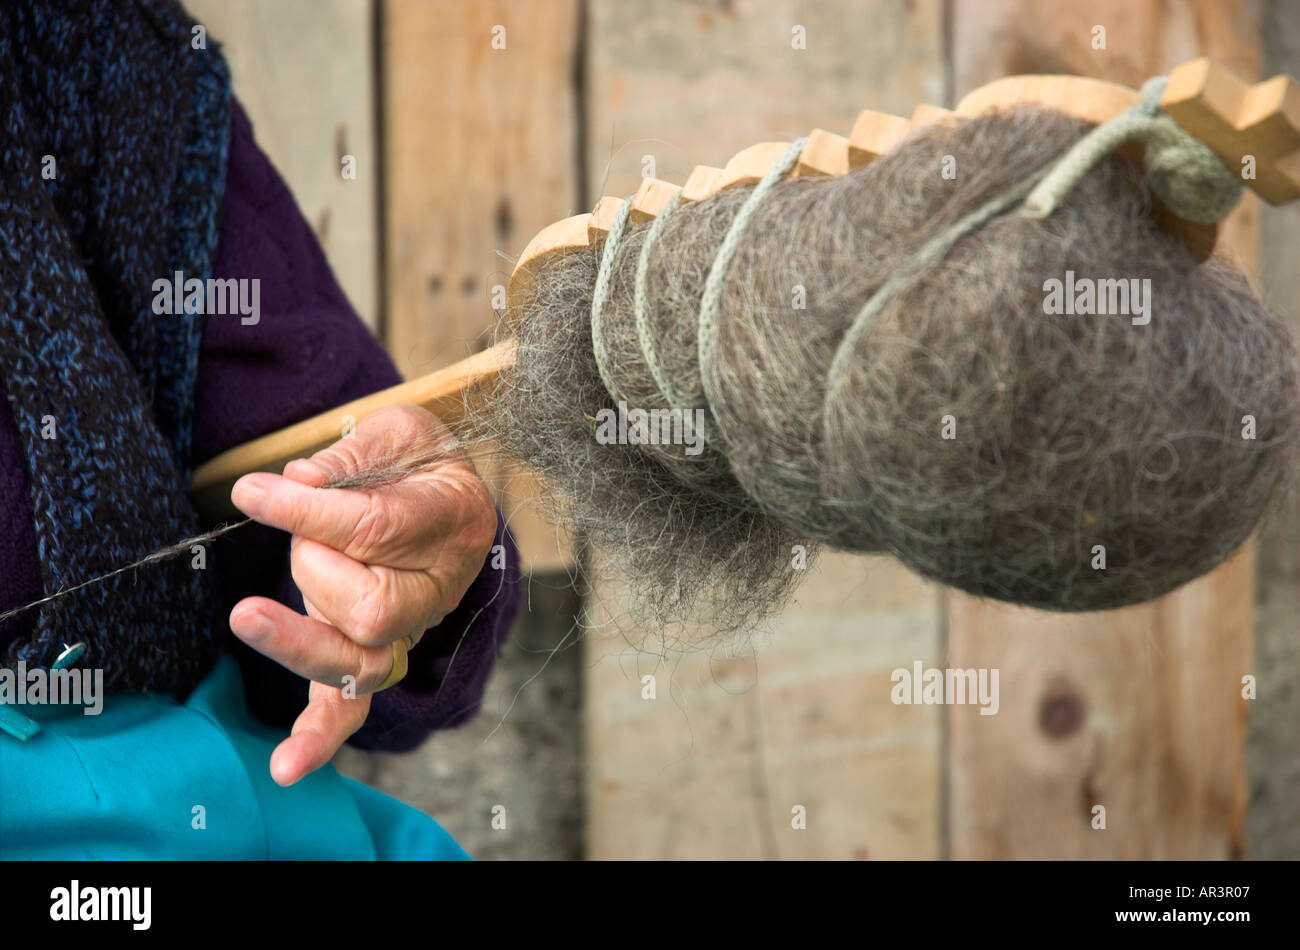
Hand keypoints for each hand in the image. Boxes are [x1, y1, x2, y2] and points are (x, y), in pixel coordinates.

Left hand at [227, 403, 497, 785]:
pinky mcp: (378, 653)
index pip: (375, 528)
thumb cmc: (416, 456)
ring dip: (299, 642)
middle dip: (315, 564)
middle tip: (297, 525)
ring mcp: (411, 628)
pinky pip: (352, 704)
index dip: (307, 513)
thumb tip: (295, 483)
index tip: (251, 493)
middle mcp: (438, 585)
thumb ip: (348, 458)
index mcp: (452, 518)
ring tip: (247, 615)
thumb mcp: (395, 430)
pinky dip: (320, 736)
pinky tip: (285, 767)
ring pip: (361, 662)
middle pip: (370, 605)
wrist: (445, 488)